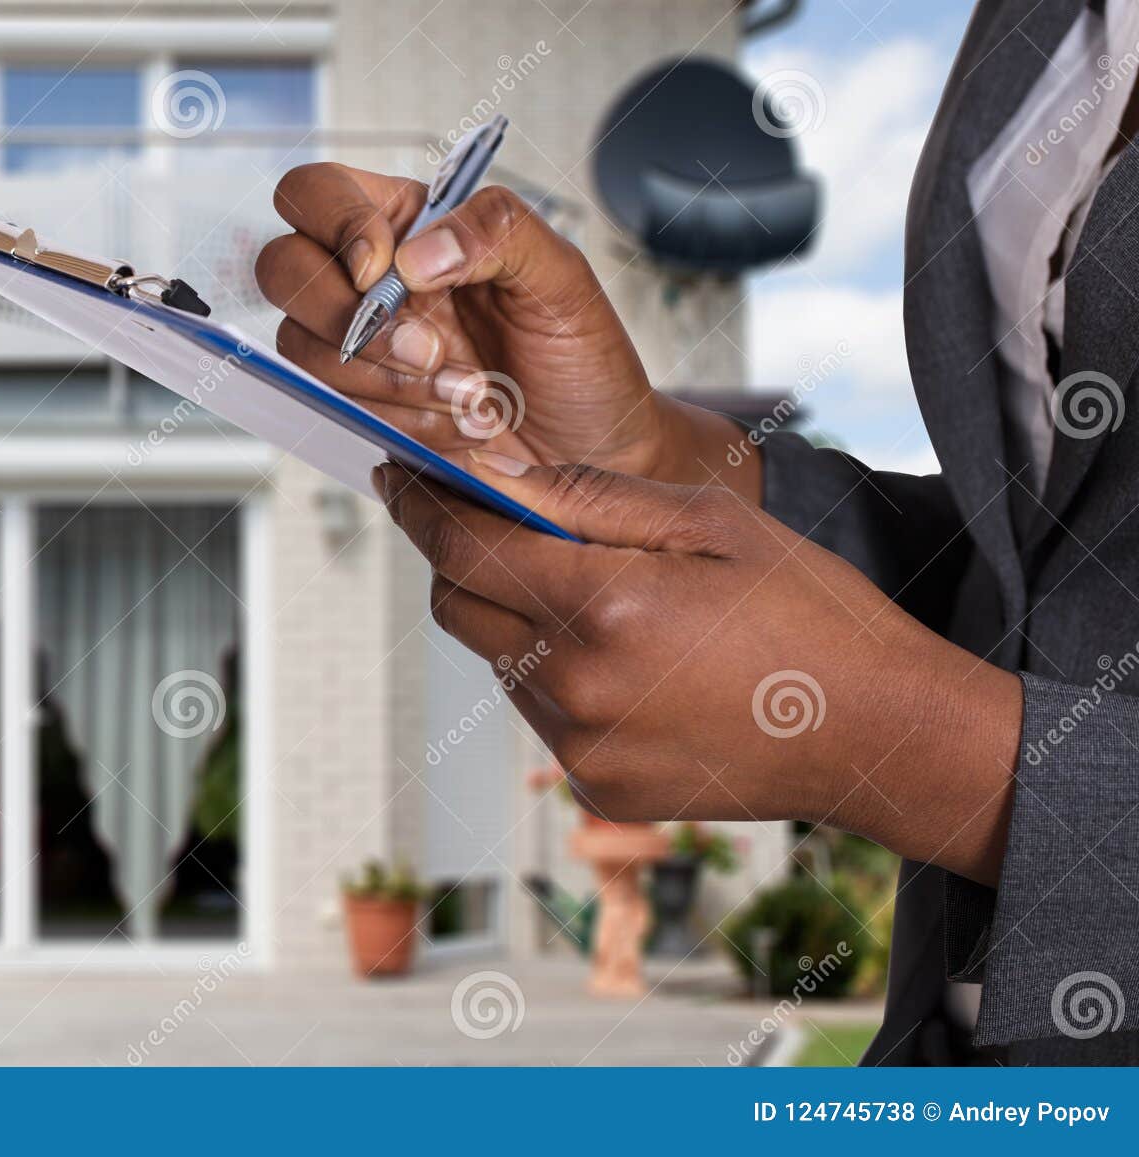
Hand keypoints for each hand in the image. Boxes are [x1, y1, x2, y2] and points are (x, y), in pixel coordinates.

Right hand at [255, 163, 747, 488]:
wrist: (592, 447)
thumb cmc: (579, 354)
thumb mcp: (560, 273)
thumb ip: (496, 229)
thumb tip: (415, 253)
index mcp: (409, 222)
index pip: (317, 193)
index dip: (334, 224)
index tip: (385, 269)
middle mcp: (372, 279)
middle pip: (283, 269)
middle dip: (348, 316)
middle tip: (428, 349)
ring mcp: (362, 346)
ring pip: (305, 348)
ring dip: (386, 379)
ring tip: (470, 394)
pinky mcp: (367, 405)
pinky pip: (342, 406)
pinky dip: (402, 418)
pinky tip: (460, 422)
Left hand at [374, 456, 1023, 882]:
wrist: (878, 733)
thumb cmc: (809, 611)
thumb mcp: (714, 521)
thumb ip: (594, 496)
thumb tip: (500, 472)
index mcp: (606, 603)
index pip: (464, 546)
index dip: (419, 506)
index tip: (396, 476)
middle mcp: (578, 683)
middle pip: (459, 606)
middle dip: (463, 558)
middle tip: (500, 526)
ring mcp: (583, 744)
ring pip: (498, 660)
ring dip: (519, 621)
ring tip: (609, 604)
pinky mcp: (596, 786)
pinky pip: (540, 712)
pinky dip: (556, 677)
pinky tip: (633, 664)